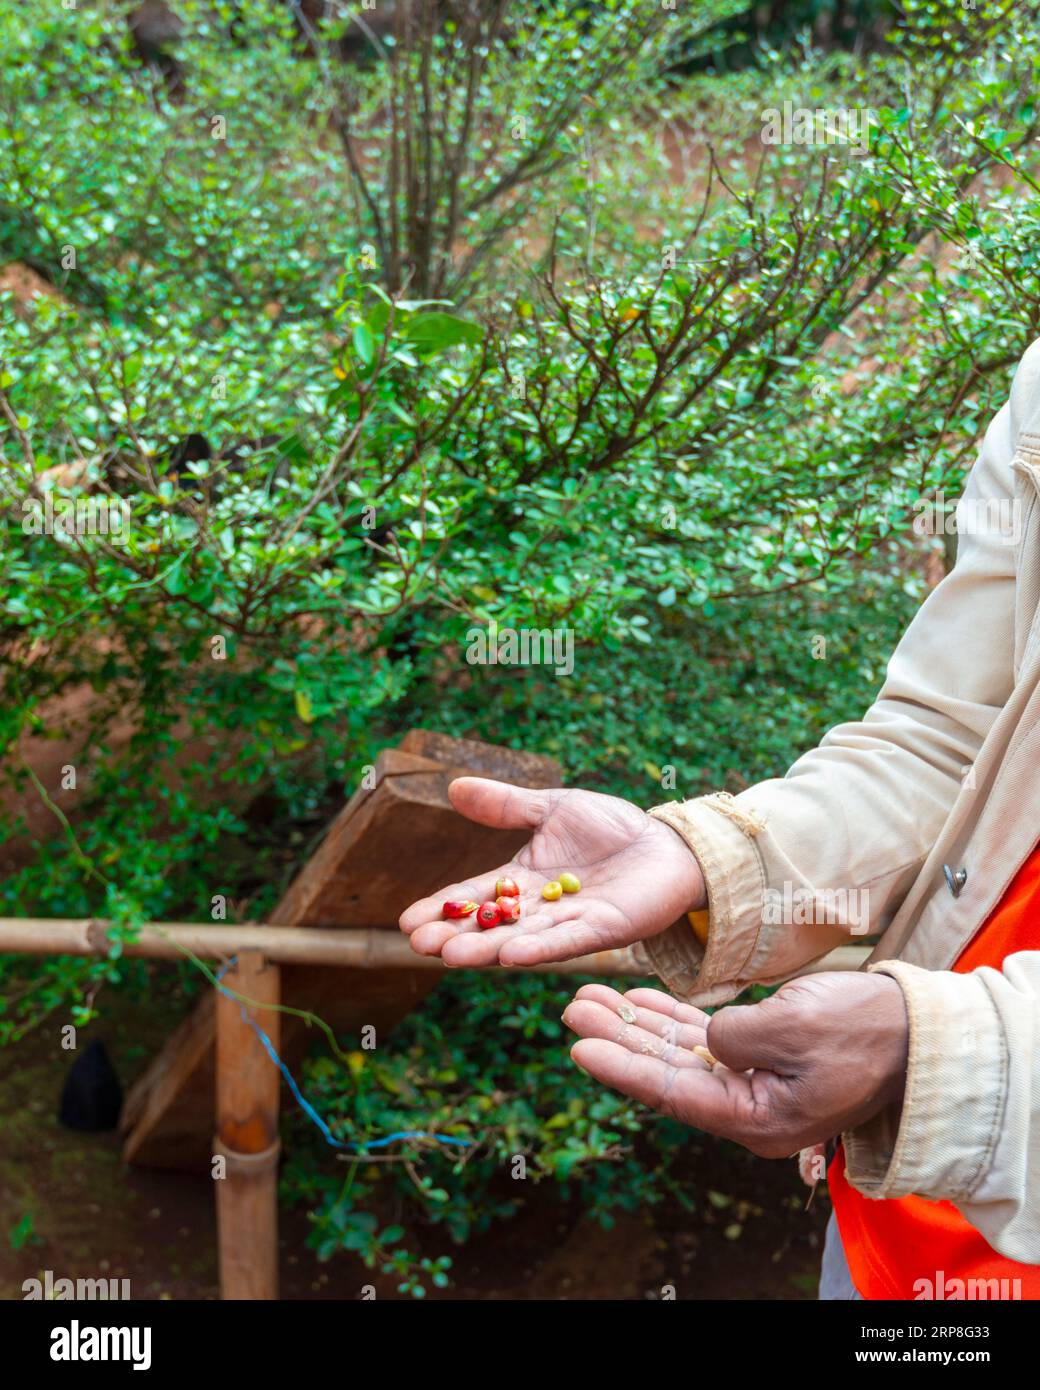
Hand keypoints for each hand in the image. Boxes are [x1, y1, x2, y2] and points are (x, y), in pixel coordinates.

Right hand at [398, 777, 704, 967]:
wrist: (667, 843)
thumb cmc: (610, 828)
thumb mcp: (552, 808)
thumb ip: (506, 806)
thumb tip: (454, 787)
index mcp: (523, 880)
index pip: (474, 896)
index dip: (443, 907)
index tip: (408, 921)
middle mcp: (540, 908)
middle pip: (491, 925)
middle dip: (456, 935)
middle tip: (419, 944)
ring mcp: (571, 921)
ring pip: (522, 938)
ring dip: (487, 949)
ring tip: (451, 955)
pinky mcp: (605, 929)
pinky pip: (569, 940)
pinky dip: (541, 948)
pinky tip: (512, 956)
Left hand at [562, 972, 908, 1155]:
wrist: (916, 1031)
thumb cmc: (861, 1031)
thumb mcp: (792, 1028)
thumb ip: (734, 1034)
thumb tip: (706, 1036)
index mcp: (756, 1119)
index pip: (673, 1093)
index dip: (622, 1066)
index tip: (577, 1047)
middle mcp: (747, 1109)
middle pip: (666, 1071)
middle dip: (617, 1038)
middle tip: (572, 1009)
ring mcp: (754, 1084)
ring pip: (679, 1052)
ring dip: (637, 1024)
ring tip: (591, 997)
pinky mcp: (762, 1056)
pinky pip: (704, 1040)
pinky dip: (672, 1018)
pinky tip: (639, 998)